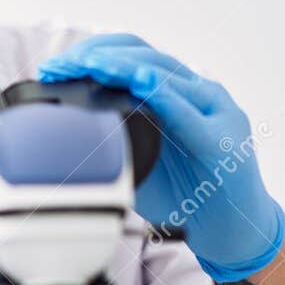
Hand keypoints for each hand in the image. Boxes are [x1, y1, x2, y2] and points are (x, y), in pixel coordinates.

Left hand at [37, 34, 284, 282]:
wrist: (230, 229)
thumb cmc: (184, 193)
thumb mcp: (136, 163)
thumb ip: (112, 143)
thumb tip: (64, 139)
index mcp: (173, 95)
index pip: (132, 57)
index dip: (93, 54)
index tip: (53, 67)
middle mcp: (195, 94)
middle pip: (146, 56)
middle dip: (99, 57)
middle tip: (62, 66)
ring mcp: (214, 111)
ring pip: (167, 74)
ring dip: (125, 68)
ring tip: (93, 65)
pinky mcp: (223, 138)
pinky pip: (190, 111)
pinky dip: (163, 96)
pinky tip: (141, 85)